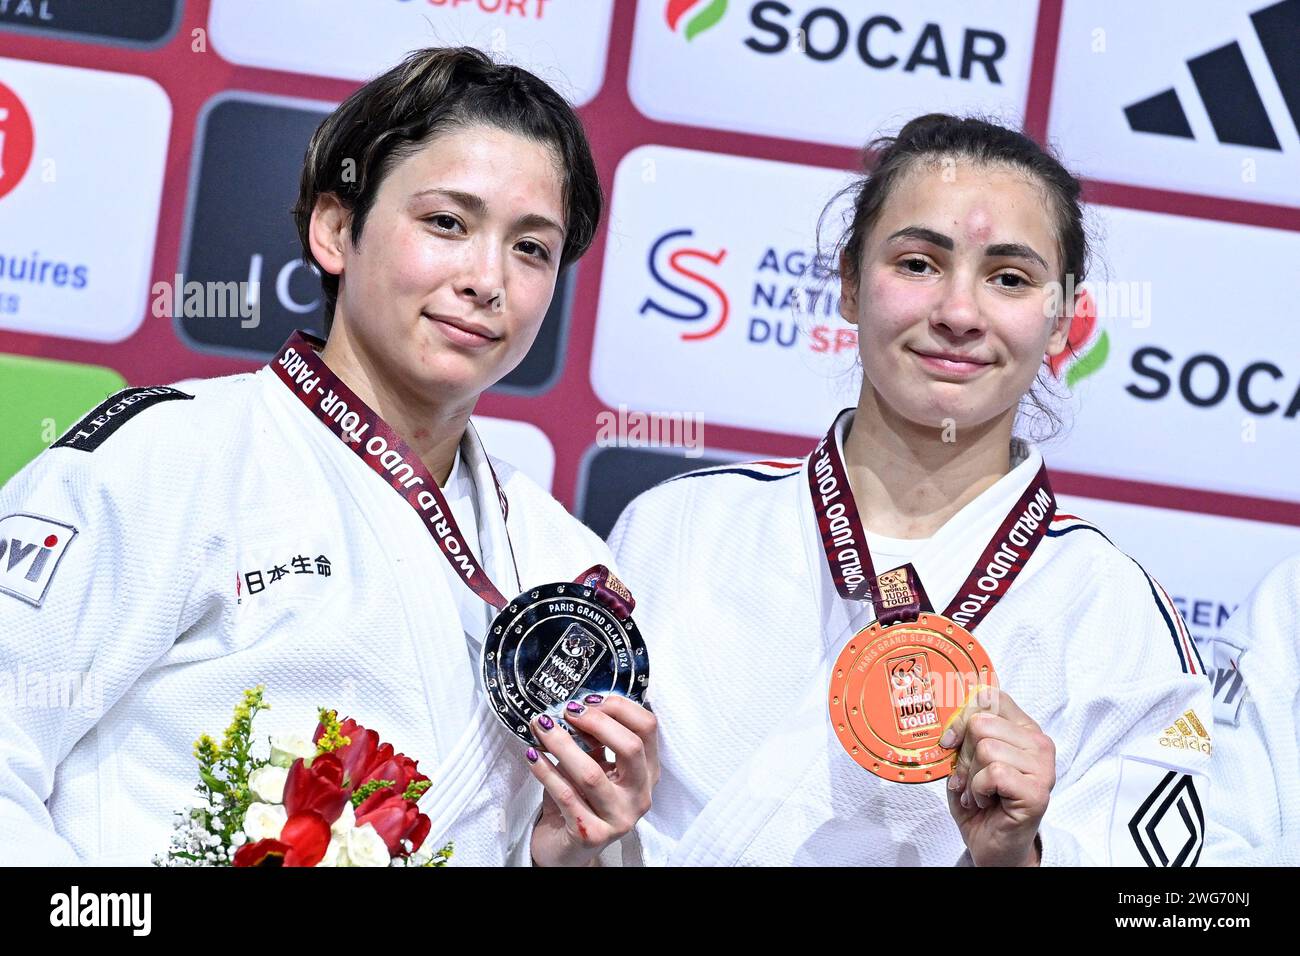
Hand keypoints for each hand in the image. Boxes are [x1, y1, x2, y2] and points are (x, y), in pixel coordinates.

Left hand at [525, 694, 658, 866]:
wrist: (565, 850)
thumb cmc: (581, 801)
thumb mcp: (594, 766)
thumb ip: (593, 740)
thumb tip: (571, 705)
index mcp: (647, 773)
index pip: (647, 729)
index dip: (620, 707)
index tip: (589, 700)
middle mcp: (639, 796)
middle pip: (630, 747)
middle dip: (595, 722)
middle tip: (566, 711)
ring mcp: (618, 819)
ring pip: (591, 774)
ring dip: (562, 744)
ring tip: (540, 726)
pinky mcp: (591, 834)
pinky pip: (565, 795)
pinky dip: (545, 771)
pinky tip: (532, 754)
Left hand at [942, 685, 1053, 866]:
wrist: (993, 845)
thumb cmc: (980, 800)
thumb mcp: (965, 760)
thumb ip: (962, 734)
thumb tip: (944, 712)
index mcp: (1023, 729)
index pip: (990, 697)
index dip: (961, 716)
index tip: (950, 740)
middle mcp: (1038, 743)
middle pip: (981, 723)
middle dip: (964, 755)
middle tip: (968, 778)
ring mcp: (1043, 767)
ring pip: (986, 748)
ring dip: (971, 777)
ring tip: (979, 793)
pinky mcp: (1038, 791)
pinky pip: (993, 773)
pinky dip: (979, 790)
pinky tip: (988, 801)